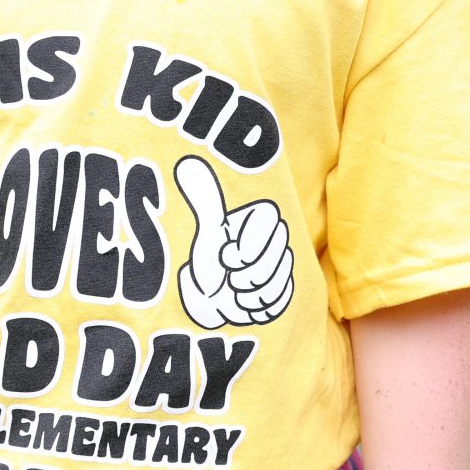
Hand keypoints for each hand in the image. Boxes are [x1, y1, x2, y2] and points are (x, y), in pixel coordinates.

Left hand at [174, 155, 293, 329]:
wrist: (207, 289)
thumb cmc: (207, 255)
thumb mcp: (207, 230)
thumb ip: (205, 200)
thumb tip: (187, 162)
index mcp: (262, 219)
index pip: (272, 225)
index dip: (249, 246)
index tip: (227, 254)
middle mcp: (277, 241)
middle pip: (273, 265)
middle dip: (243, 275)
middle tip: (227, 274)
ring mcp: (282, 269)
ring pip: (272, 288)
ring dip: (244, 294)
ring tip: (230, 288)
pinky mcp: (283, 294)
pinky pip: (274, 305)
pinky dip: (251, 307)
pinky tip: (238, 301)